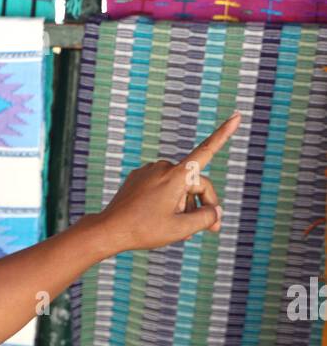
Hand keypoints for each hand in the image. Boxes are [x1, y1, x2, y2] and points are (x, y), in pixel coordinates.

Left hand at [95, 112, 240, 256]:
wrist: (109, 230)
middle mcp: (164, 167)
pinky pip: (162, 187)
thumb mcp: (180, 229)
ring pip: (178, 187)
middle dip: (204, 205)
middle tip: (211, 229)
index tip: (237, 115)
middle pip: (195, 184)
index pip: (206, 151)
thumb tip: (216, 212)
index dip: (223, 134)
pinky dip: (167, 201)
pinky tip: (160, 217)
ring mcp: (149, 171)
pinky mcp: (139, 177)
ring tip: (178, 228)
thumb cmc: (144, 230)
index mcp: (176, 175)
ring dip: (184, 206)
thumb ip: (205, 219)